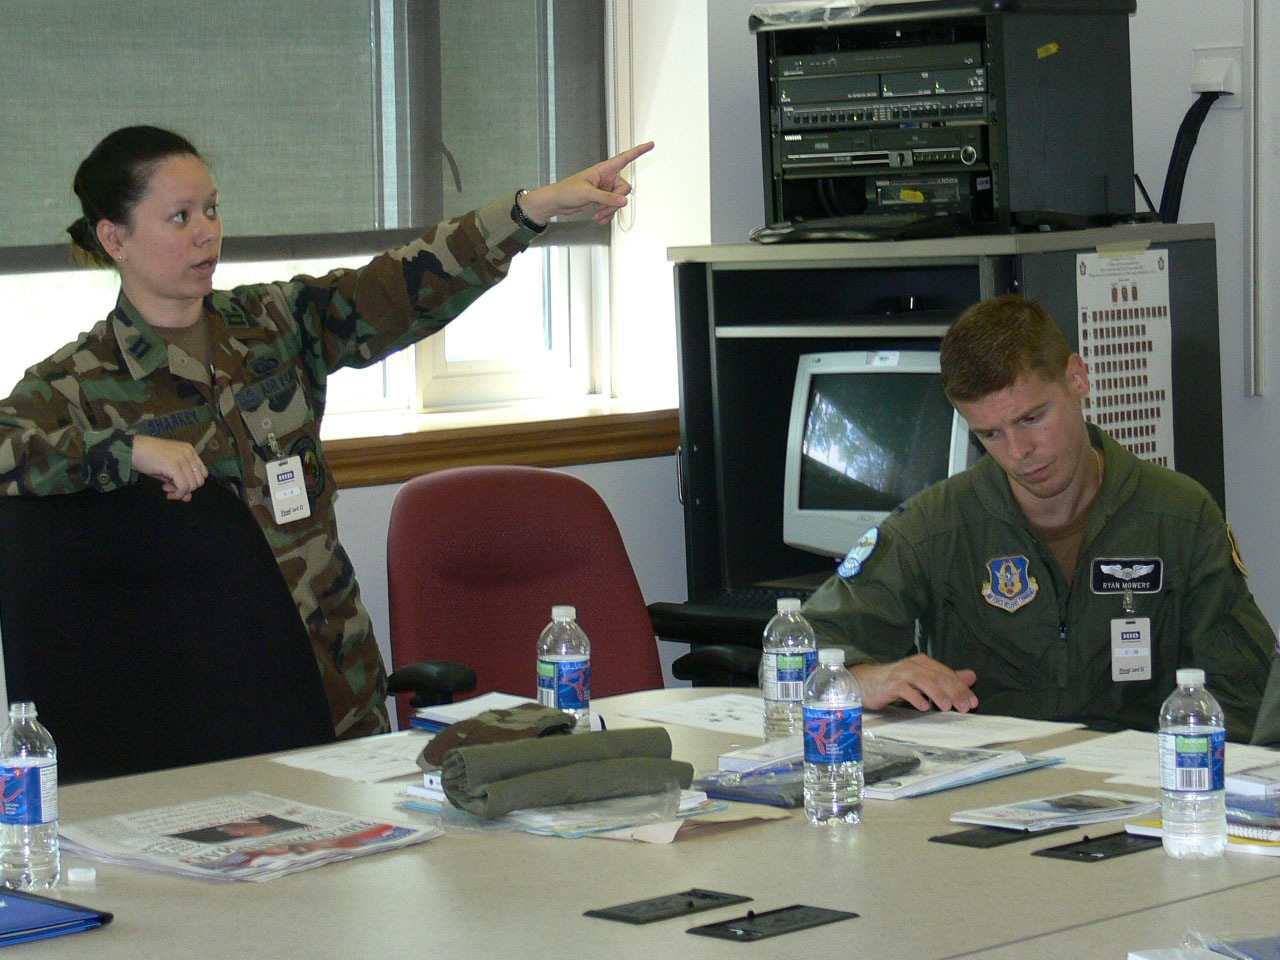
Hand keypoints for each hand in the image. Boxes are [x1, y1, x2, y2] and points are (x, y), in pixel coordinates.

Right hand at [131, 435, 207, 501]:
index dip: (192, 483)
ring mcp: (182, 458)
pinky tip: (167, 493)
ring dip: (180, 492)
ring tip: (166, 488)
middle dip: (186, 489)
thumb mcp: (167, 472)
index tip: (177, 485)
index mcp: (190, 451)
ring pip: (192, 485)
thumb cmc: (147, 459)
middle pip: (200, 481)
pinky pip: (183, 487)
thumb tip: (188, 498)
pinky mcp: (174, 465)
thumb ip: (179, 483)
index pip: (203, 473)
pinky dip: (177, 494)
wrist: (131, 449)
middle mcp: (189, 453)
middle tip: (169, 488)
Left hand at [518, 141, 654, 224]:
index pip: (625, 158)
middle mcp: (607, 178)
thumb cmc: (567, 190)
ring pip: (619, 201)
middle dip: (616, 202)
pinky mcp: (602, 199)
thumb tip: (624, 201)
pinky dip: (607, 214)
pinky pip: (613, 207)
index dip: (639, 151)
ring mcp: (605, 189)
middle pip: (624, 189)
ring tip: (597, 215)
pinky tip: (599, 218)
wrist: (558, 202)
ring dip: (610, 210)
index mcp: (604, 169)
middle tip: (602, 208)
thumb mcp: (588, 194)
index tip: (651, 145)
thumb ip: (607, 198)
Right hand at [851, 654, 978, 712]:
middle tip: (965, 707)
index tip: (973, 703)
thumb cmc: (896, 683)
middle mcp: (914, 665)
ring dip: (937, 694)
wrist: (866, 682)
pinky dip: (915, 698)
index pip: (947, 674)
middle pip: (938, 677)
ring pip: (923, 680)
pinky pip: (904, 689)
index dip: (961, 688)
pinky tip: (923, 707)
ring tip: (947, 707)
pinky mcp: (890, 684)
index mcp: (924, 663)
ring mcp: (901, 674)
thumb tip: (972, 677)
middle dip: (954, 692)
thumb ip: (946, 678)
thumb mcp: (923, 680)